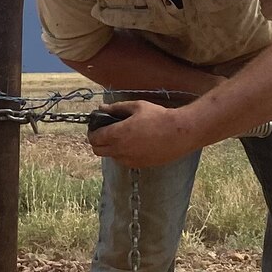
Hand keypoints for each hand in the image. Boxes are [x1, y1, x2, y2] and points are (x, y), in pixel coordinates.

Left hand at [88, 100, 202, 168]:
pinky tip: (133, 144)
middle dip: (98, 141)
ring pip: (111, 156)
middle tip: (105, 132)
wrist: (179, 133)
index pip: (94, 138)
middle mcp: (120, 150)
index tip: (96, 126)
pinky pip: (124, 161)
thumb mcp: (137, 106)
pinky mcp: (140, 165)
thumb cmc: (159, 117)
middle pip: (97, 151)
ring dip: (111, 148)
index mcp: (117, 134)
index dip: (92, 132)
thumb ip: (116, 108)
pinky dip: (123, 154)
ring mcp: (130, 160)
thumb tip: (102, 108)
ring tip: (122, 137)